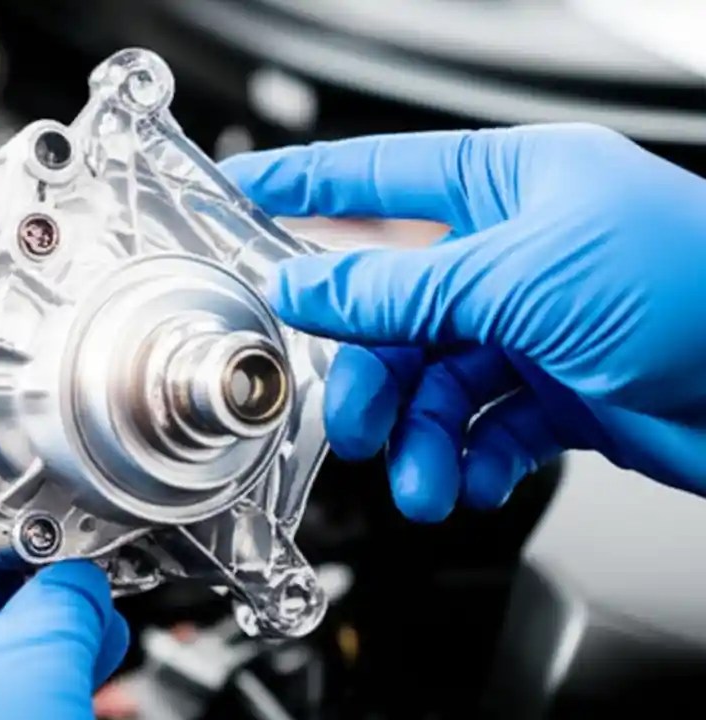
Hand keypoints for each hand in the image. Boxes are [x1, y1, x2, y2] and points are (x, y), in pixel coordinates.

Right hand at [221, 123, 705, 520]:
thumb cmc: (693, 291)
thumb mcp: (517, 280)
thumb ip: (396, 290)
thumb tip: (305, 284)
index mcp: (508, 188)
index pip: (379, 176)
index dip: (304, 184)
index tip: (242, 193)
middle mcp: (516, 252)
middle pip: (396, 310)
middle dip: (372, 376)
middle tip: (357, 422)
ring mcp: (538, 324)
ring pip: (436, 383)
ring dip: (423, 439)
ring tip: (427, 479)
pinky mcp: (562, 391)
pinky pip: (483, 427)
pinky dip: (470, 460)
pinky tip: (472, 478)